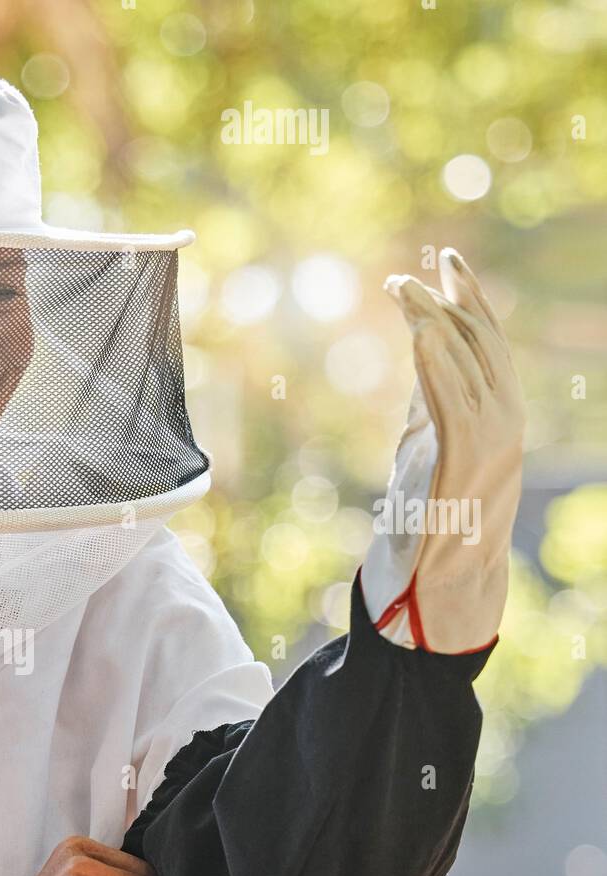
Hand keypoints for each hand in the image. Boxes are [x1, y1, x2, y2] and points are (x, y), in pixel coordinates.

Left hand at [361, 248, 524, 652]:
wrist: (448, 578)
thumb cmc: (435, 517)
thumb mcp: (430, 444)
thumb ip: (431, 400)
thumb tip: (421, 354)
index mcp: (499, 411)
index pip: (487, 340)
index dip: (468, 298)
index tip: (445, 263)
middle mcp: (505, 416)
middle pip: (480, 341)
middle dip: (452, 298)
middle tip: (423, 264)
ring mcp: (493, 436)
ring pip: (466, 363)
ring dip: (432, 320)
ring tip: (404, 288)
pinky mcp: (467, 459)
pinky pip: (452, 398)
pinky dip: (437, 363)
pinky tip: (420, 334)